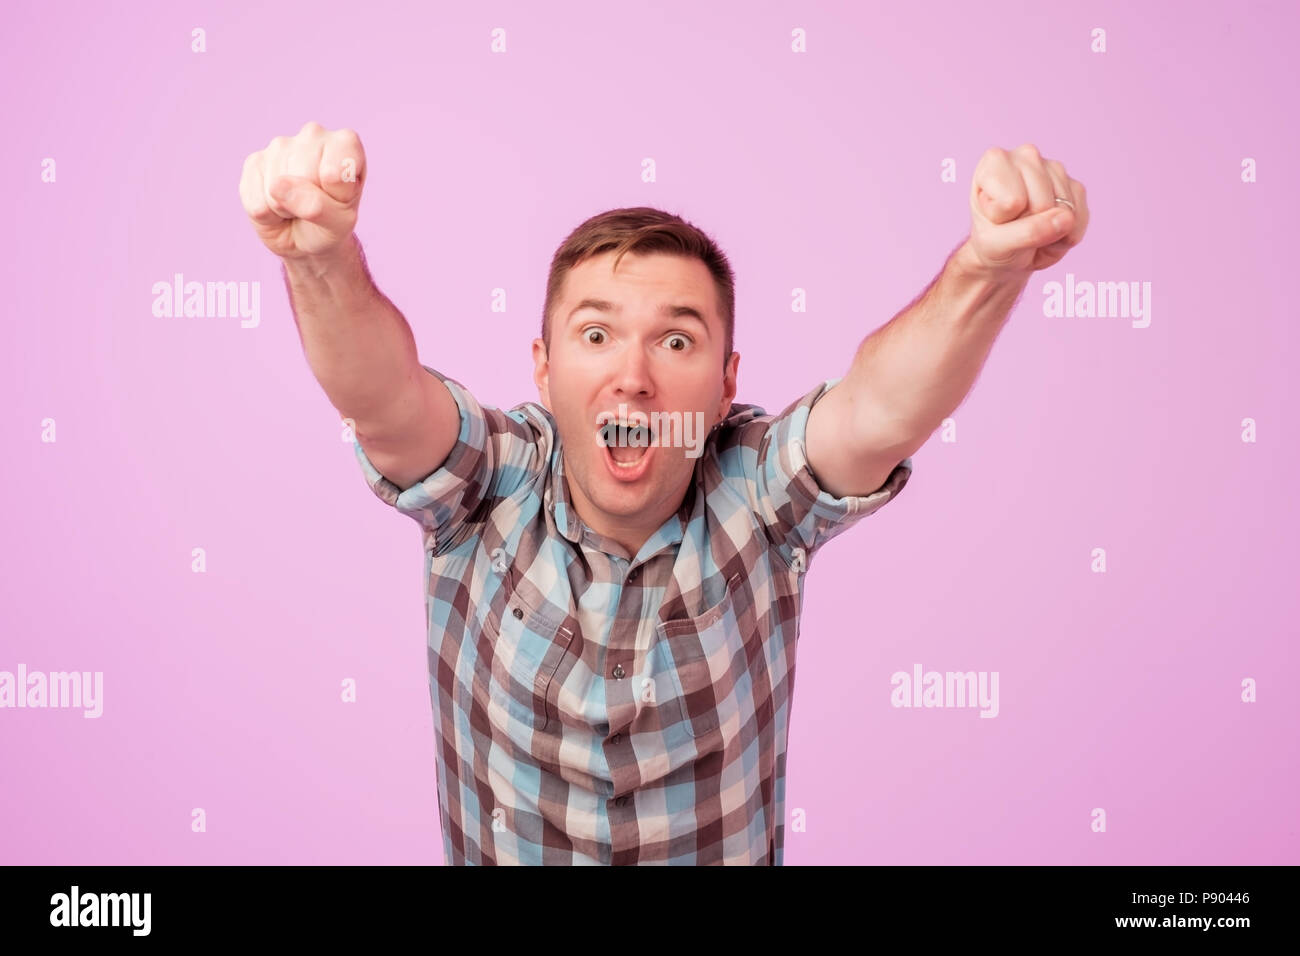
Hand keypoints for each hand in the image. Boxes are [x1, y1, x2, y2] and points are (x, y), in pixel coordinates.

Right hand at [238, 121, 365, 259]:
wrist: (305, 238)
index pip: (336, 172)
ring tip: (297, 205)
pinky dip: (267, 215)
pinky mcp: (254, 162)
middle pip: (304, 177)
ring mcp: (280, 145)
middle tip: (317, 205)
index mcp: (345, 143)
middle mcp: (312, 134)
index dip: (336, 195)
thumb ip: (317, 205)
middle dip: (310, 202)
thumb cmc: (331, 224)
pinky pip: (257, 202)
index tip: (340, 199)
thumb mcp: (339, 222)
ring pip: (277, 189)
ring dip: (287, 209)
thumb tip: (277, 185)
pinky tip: (278, 204)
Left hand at [966, 144, 1088, 276]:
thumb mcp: (996, 244)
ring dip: (1050, 233)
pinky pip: (1079, 218)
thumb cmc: (992, 243)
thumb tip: (1066, 219)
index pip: (1012, 201)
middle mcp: (1026, 156)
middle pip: (1041, 204)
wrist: (1007, 254)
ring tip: (1030, 229)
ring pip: (1064, 211)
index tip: (994, 219)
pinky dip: (1066, 236)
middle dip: (1030, 226)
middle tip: (1015, 227)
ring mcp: (1054, 168)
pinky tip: (1049, 230)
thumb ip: (1027, 232)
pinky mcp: (1075, 186)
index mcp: (995, 160)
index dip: (1005, 220)